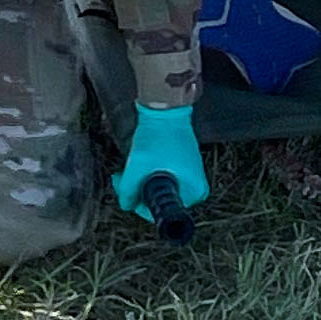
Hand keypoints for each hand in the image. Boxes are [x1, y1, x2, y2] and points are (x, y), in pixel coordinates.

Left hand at [112, 104, 207, 222]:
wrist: (166, 108)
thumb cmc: (159, 134)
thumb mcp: (137, 166)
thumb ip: (127, 191)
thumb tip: (126, 202)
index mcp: (193, 191)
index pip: (160, 211)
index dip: (139, 204)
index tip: (130, 193)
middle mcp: (196, 187)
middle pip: (159, 200)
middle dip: (138, 191)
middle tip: (124, 179)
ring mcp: (191, 175)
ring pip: (159, 188)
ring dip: (142, 181)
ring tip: (131, 168)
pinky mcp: (184, 166)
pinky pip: (164, 177)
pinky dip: (150, 173)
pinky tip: (141, 163)